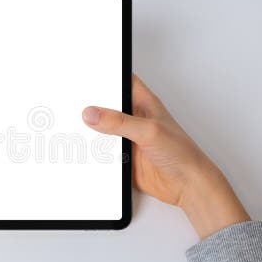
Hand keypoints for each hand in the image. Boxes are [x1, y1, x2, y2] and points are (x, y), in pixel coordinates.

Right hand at [82, 75, 248, 238]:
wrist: (186, 185)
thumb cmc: (181, 153)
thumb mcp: (149, 131)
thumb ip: (119, 122)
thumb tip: (92, 114)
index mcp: (144, 103)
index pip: (121, 82)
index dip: (105, 77)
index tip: (86, 76)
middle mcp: (134, 118)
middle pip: (107, 106)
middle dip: (92, 106)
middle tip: (75, 106)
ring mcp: (128, 138)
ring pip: (102, 129)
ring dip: (92, 131)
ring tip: (76, 129)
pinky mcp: (123, 157)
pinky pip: (103, 151)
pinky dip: (94, 152)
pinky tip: (86, 151)